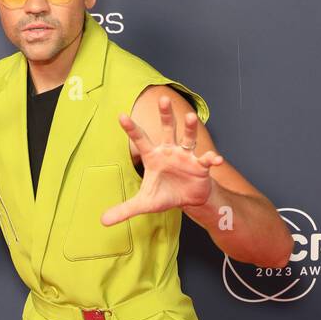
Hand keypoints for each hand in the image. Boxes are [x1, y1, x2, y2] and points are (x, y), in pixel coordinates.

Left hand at [100, 95, 223, 225]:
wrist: (187, 200)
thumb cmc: (164, 195)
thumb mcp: (144, 203)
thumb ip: (125, 209)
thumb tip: (103, 221)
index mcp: (154, 156)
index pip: (140, 139)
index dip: (131, 128)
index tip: (121, 116)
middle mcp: (170, 151)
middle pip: (168, 129)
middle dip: (166, 114)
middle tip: (163, 98)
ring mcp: (186, 156)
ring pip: (188, 137)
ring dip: (190, 127)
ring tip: (191, 116)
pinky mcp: (200, 165)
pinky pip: (206, 160)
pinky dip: (212, 159)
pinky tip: (217, 159)